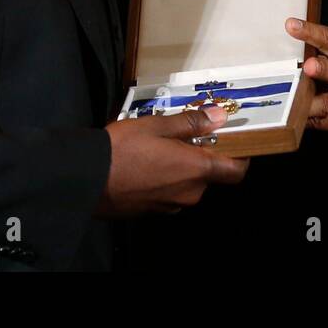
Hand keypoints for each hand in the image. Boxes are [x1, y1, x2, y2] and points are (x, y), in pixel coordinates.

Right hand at [95, 107, 249, 215]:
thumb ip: (191, 122)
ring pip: (188, 184)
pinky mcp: (154, 210)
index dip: (240, 156)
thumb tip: (217, 116)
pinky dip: (166, 179)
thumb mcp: (157, 125)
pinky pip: (170, 192)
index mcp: (196, 170)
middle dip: (201, 155)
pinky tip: (146, 163)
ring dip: (182, 167)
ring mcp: (171, 204)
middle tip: (183, 135)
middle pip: (210, 175)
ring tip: (159, 146)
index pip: (236, 171)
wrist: (87, 180)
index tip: (233, 140)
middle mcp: (189, 192)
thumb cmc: (122, 150)